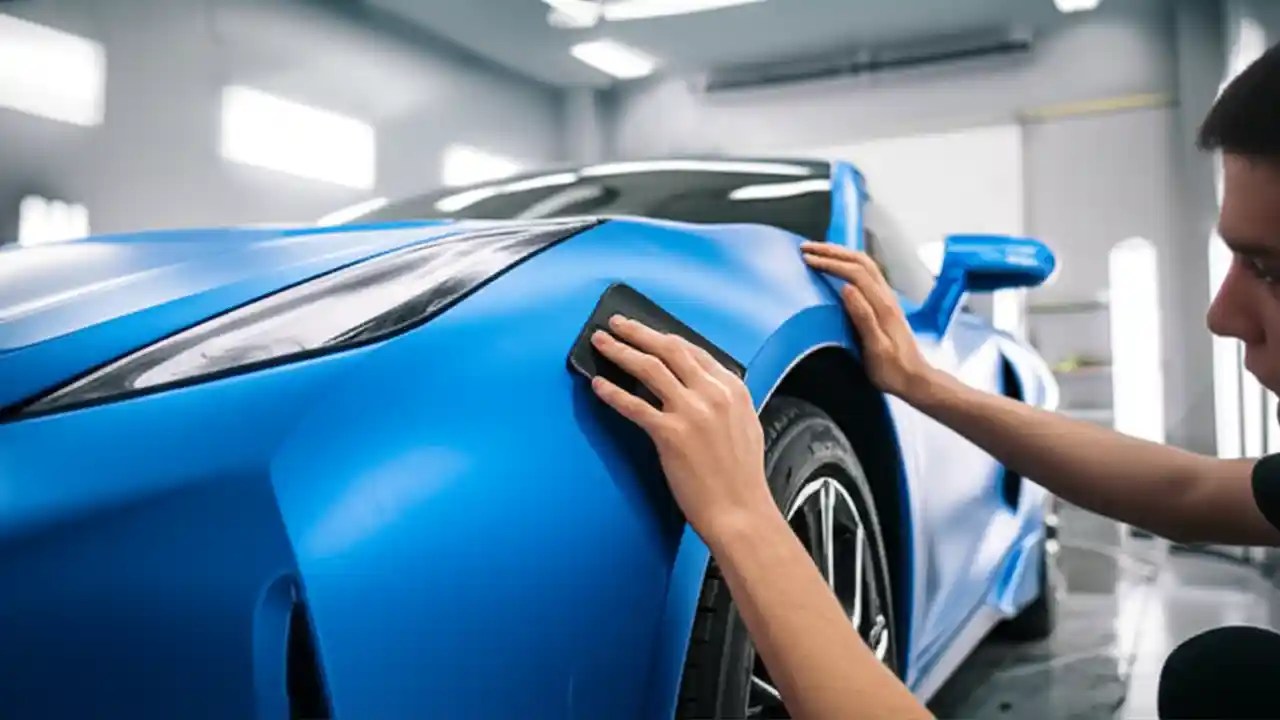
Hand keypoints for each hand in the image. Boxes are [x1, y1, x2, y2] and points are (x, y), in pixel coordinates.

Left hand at [589, 315, 774, 539]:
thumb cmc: (740, 476)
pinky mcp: (671, 434)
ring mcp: (691, 412)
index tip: (646, 330)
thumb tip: (696, 386)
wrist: (740, 511)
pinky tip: (599, 385)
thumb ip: (723, 400)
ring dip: (621, 351)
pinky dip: (613, 392)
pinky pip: (634, 405)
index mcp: (732, 389)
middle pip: (668, 349)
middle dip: (638, 332)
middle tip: (616, 323)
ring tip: (601, 343)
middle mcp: (712, 394)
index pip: (693, 350)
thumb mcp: (744, 425)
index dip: (664, 336)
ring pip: (649, 368)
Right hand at [800, 242, 938, 401]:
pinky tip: (838, 266)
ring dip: (841, 253)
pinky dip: (848, 262)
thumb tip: (845, 288)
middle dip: (832, 250)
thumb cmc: (891, 369)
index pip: (854, 272)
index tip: (807, 259)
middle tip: (806, 247)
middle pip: (860, 261)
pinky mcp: (885, 303)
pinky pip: (866, 272)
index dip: (830, 262)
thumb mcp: (875, 347)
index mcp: (881, 305)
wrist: (915, 378)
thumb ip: (862, 316)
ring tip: (818, 250)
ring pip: (865, 264)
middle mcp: (886, 295)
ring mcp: (887, 297)